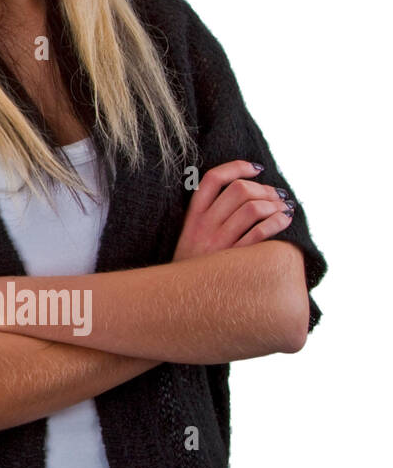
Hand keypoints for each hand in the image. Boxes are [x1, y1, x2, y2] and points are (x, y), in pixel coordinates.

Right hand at [173, 160, 293, 261]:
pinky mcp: (233, 260)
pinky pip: (260, 234)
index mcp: (193, 216)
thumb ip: (209, 216)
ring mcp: (219, 243)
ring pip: (252, 208)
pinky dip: (277, 222)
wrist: (183, 300)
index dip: (237, 167)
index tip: (256, 168)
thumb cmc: (194, 267)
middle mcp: (204, 226)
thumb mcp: (190, 237)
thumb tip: (244, 192)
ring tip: (284, 208)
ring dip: (275, 205)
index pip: (213, 179)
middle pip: (238, 190)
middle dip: (264, 189)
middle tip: (276, 195)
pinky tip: (285, 222)